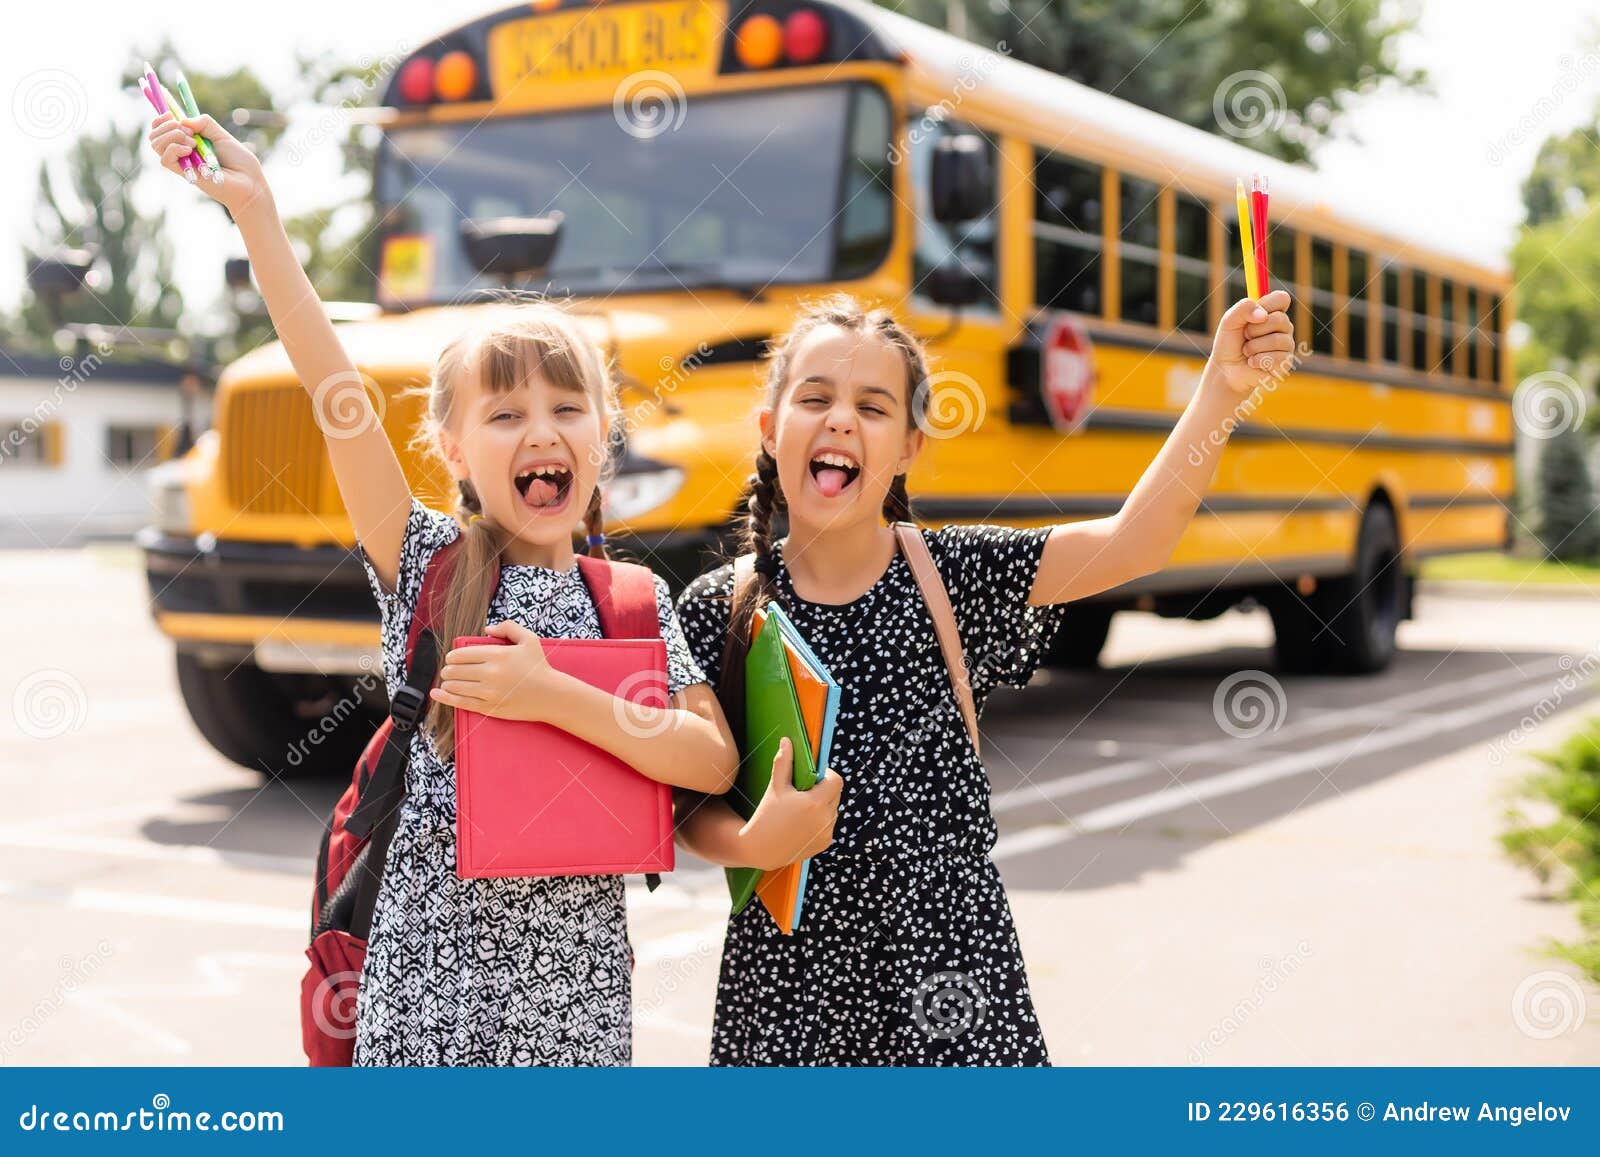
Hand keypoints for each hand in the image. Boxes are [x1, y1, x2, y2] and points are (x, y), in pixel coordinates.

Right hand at [146, 111, 270, 217]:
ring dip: (171, 135)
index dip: (160, 119)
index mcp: (190, 140)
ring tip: (193, 141)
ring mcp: (183, 162)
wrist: (249, 183)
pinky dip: (174, 148)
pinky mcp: (185, 173)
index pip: (163, 128)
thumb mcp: (222, 135)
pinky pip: (165, 159)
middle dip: (166, 125)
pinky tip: (189, 149)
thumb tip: (184, 121)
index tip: (169, 113)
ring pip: (156, 145)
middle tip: (189, 130)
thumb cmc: (239, 162)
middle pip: (154, 135)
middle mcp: (183, 151)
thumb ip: (204, 123)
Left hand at [428, 620, 564, 721]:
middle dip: (448, 670)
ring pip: (454, 686)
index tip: (453, 659)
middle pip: (454, 670)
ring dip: (447, 682)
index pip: (461, 654)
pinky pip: (460, 703)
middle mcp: (491, 673)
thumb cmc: (539, 667)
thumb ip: (508, 627)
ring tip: (450, 681)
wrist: (551, 696)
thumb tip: (486, 630)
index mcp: (497, 655)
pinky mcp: (489, 708)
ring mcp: (489, 692)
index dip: (452, 656)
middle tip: (450, 671)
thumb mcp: (529, 640)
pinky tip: (436, 694)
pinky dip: (445, 697)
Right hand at [739, 738, 842, 870]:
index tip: (813, 775)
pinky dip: (820, 820)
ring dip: (823, 804)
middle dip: (824, 789)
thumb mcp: (775, 787)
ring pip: (833, 809)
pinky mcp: (825, 843)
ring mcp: (827, 833)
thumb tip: (787, 740)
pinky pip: (829, 824)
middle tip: (804, 790)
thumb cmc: (766, 815)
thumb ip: (784, 763)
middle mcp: (825, 819)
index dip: (827, 775)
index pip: (836, 780)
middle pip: (835, 794)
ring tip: (801, 807)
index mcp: (816, 802)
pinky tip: (802, 822)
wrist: (760, 849)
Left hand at [1210, 289, 1297, 393]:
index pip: (1282, 298)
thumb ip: (1243, 309)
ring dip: (1254, 347)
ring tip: (1247, 351)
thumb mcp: (1229, 321)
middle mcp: (1283, 326)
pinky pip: (1277, 358)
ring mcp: (1286, 344)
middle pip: (1279, 319)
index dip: (1267, 305)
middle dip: (1254, 330)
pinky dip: (1258, 360)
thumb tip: (1263, 315)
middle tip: (1245, 336)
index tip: (1253, 315)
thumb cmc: (1229, 343)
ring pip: (1277, 340)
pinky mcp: (1285, 362)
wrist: (1225, 369)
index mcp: (1272, 312)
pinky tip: (1252, 362)